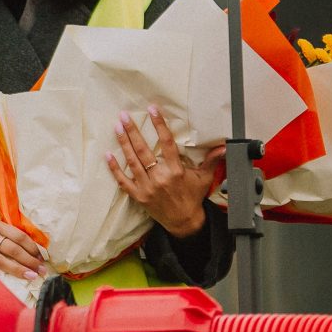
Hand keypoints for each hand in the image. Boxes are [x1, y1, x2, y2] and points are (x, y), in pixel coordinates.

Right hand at [0, 210, 48, 278]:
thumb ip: (5, 233)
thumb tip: (27, 248)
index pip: (18, 236)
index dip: (32, 247)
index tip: (41, 256)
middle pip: (12, 249)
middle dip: (30, 261)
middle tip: (41, 270)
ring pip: (0, 260)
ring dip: (17, 269)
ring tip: (30, 276)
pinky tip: (4, 280)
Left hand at [107, 103, 225, 237]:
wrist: (183, 221)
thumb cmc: (193, 197)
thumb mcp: (204, 178)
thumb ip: (211, 160)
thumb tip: (224, 146)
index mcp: (176, 171)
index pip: (167, 143)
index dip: (159, 125)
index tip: (152, 110)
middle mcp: (160, 177)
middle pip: (144, 150)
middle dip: (133, 131)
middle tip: (124, 116)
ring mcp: (147, 187)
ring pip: (132, 162)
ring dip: (123, 144)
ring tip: (116, 128)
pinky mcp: (138, 196)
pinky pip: (123, 181)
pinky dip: (115, 168)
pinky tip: (108, 155)